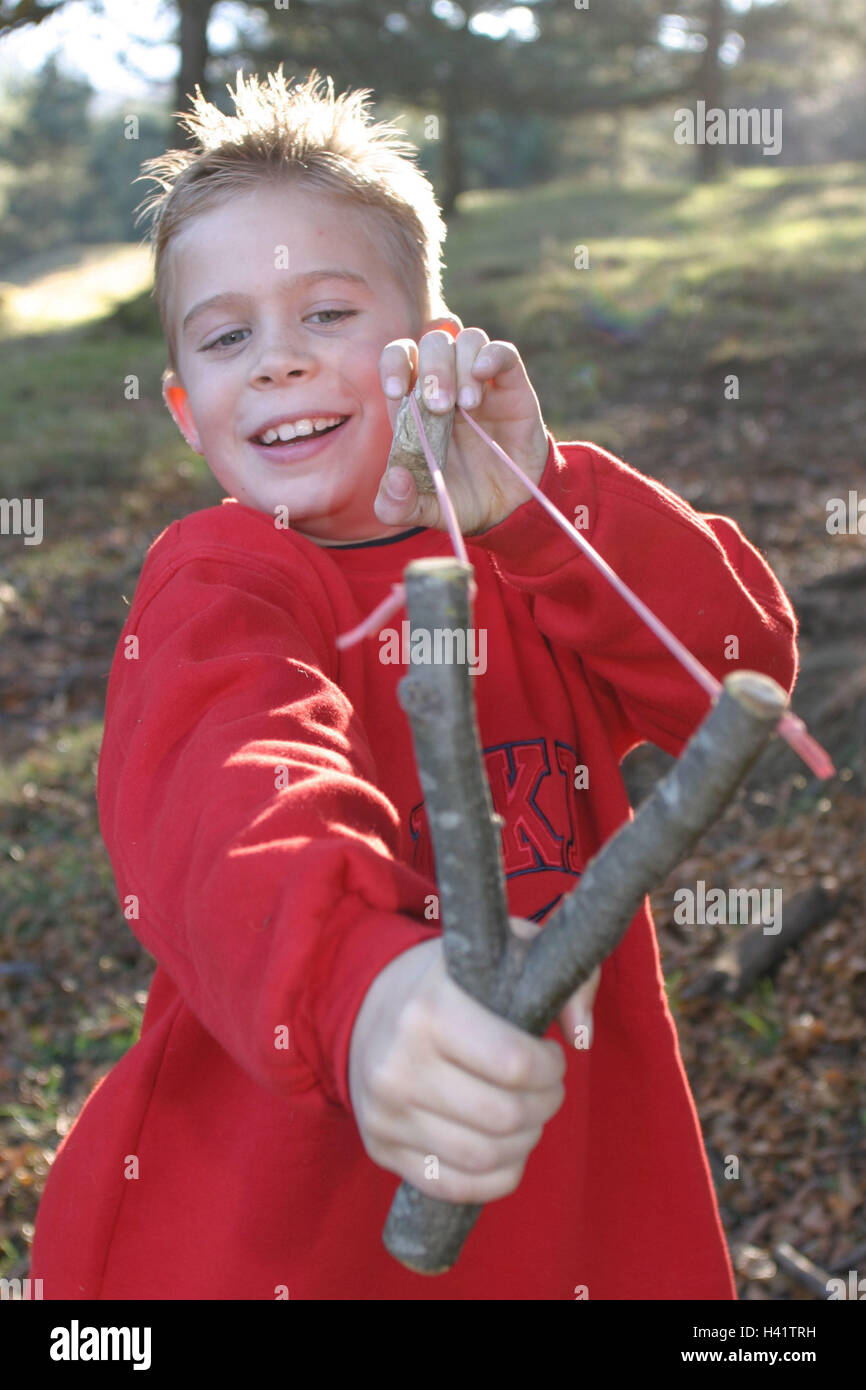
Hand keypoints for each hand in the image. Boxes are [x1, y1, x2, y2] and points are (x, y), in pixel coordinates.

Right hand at [347, 919, 596, 1205]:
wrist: (367, 1007)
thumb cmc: (454, 982)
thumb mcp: (506, 952)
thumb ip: (563, 979)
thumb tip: (581, 1034)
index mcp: (428, 1010)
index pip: (515, 1065)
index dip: (551, 1068)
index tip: (551, 1057)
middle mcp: (398, 1063)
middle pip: (505, 1117)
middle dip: (544, 1106)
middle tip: (545, 1089)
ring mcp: (384, 1111)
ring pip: (485, 1158)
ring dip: (525, 1141)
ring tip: (526, 1115)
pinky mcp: (379, 1147)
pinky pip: (455, 1187)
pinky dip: (496, 1177)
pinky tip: (505, 1149)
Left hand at [375, 326, 549, 536]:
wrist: (509, 508)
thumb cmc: (460, 499)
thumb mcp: (424, 509)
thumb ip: (397, 505)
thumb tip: (395, 478)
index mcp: (417, 405)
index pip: (399, 358)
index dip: (394, 364)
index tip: (396, 392)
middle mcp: (447, 385)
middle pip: (433, 343)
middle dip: (432, 369)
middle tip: (442, 408)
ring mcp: (480, 383)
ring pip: (466, 340)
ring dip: (461, 366)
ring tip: (469, 405)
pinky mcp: (512, 387)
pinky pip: (503, 352)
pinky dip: (491, 356)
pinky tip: (484, 377)